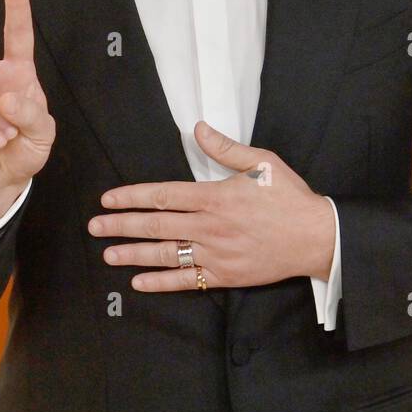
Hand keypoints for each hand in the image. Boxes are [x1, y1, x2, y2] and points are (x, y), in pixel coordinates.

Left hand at [89, 121, 335, 290]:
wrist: (316, 238)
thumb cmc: (290, 197)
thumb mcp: (262, 162)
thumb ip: (226, 148)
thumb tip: (197, 128)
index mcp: (215, 197)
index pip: (163, 195)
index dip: (132, 196)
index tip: (109, 198)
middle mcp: (209, 227)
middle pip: (156, 225)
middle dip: (121, 225)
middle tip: (95, 227)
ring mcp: (215, 254)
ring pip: (165, 254)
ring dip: (133, 255)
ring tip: (108, 254)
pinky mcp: (224, 275)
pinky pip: (186, 280)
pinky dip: (160, 282)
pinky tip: (138, 283)